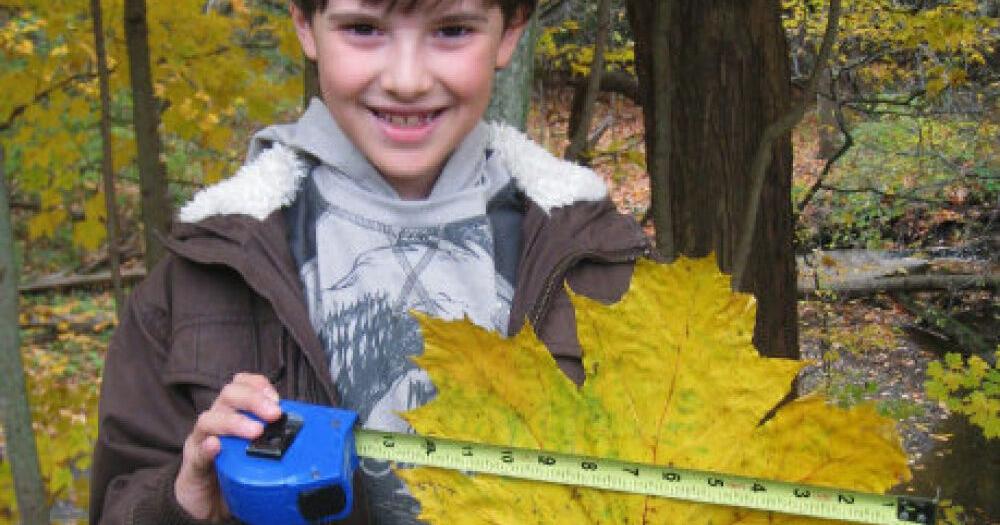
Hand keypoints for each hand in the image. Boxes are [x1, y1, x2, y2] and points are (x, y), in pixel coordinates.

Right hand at [175, 373, 280, 519]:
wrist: (207, 505)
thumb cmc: (234, 473)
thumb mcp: (257, 452)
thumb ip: (273, 439)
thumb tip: (303, 434)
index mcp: (232, 413)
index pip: (241, 385)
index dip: (258, 385)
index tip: (277, 398)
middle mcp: (216, 422)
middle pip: (228, 395)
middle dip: (253, 400)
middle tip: (274, 414)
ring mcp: (201, 442)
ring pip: (210, 419)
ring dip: (235, 422)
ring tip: (255, 431)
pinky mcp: (192, 465)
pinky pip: (197, 452)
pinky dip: (207, 447)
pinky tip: (217, 446)